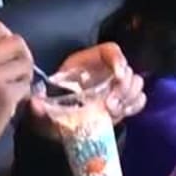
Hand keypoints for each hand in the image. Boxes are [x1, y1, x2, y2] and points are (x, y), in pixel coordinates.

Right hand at [0, 19, 34, 146]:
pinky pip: (26, 84)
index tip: (5, 51)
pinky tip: (14, 99)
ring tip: (15, 84)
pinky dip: (24, 92)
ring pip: (26, 63)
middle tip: (17, 67)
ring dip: (25, 74)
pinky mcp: (6, 95)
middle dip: (21, 54)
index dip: (5, 37)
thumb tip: (2, 41)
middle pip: (17, 41)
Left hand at [29, 43, 146, 132]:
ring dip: (129, 97)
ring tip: (113, 111)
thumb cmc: (52, 108)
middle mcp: (105, 71)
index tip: (117, 75)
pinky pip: (139, 99)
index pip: (111, 50)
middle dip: (123, 87)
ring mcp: (116, 86)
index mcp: (87, 63)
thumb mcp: (43, 104)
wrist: (58, 124)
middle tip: (110, 105)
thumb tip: (36, 104)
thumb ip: (39, 105)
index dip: (118, 59)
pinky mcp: (124, 101)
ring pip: (136, 83)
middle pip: (128, 70)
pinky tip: (122, 113)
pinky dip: (134, 105)